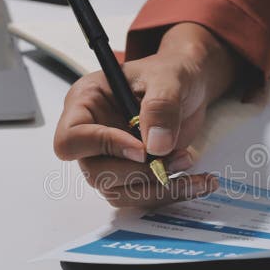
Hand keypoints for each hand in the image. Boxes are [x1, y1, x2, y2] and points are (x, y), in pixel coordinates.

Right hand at [54, 23, 238, 206]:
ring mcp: (109, 158)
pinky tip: (198, 181)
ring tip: (189, 162)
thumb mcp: (168, 78)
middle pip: (96, 174)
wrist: (190, 86)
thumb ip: (161, 106)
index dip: (103, 148)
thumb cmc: (170, 73)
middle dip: (140, 172)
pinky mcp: (131, 174)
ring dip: (158, 188)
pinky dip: (171, 193)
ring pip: (120, 192)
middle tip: (178, 158)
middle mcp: (91, 135)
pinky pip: (142, 196)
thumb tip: (156, 146)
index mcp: (85, 103)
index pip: (70, 140)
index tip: (142, 149)